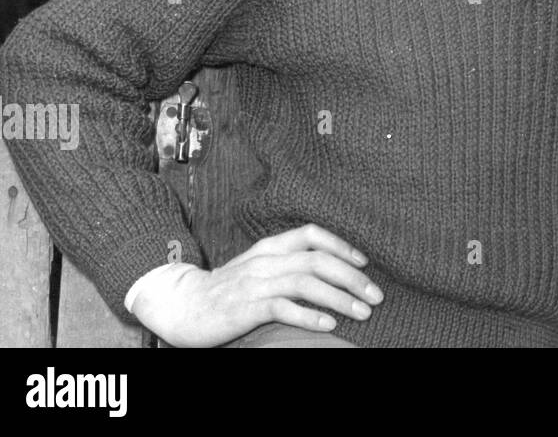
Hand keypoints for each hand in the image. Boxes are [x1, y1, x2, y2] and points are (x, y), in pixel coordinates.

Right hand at [129, 224, 382, 346]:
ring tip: (362, 312)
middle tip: (376, 295)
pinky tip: (329, 323)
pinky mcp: (245, 307)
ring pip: (306, 282)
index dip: (342, 245)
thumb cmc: (228, 288)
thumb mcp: (259, 267)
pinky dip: (309, 315)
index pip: (312, 234)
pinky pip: (283, 307)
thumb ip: (288, 263)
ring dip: (339, 297)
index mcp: (271, 246)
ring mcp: (255, 282)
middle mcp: (266, 260)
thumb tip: (332, 269)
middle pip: (318, 260)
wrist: (181, 305)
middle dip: (352, 277)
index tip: (365, 262)